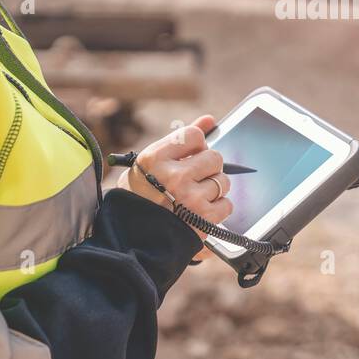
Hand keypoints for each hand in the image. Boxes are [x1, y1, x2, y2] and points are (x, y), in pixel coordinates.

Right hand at [115, 115, 232, 246]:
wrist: (131, 239)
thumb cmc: (141, 196)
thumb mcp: (151, 164)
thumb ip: (182, 140)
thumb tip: (210, 119)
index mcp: (156, 158)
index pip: (194, 135)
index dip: (196, 145)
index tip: (189, 156)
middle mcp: (174, 176)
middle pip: (214, 157)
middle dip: (207, 168)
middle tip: (193, 179)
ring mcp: (190, 198)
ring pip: (223, 181)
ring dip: (213, 189)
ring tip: (193, 198)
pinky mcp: (203, 219)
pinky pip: (227, 204)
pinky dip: (217, 209)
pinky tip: (200, 212)